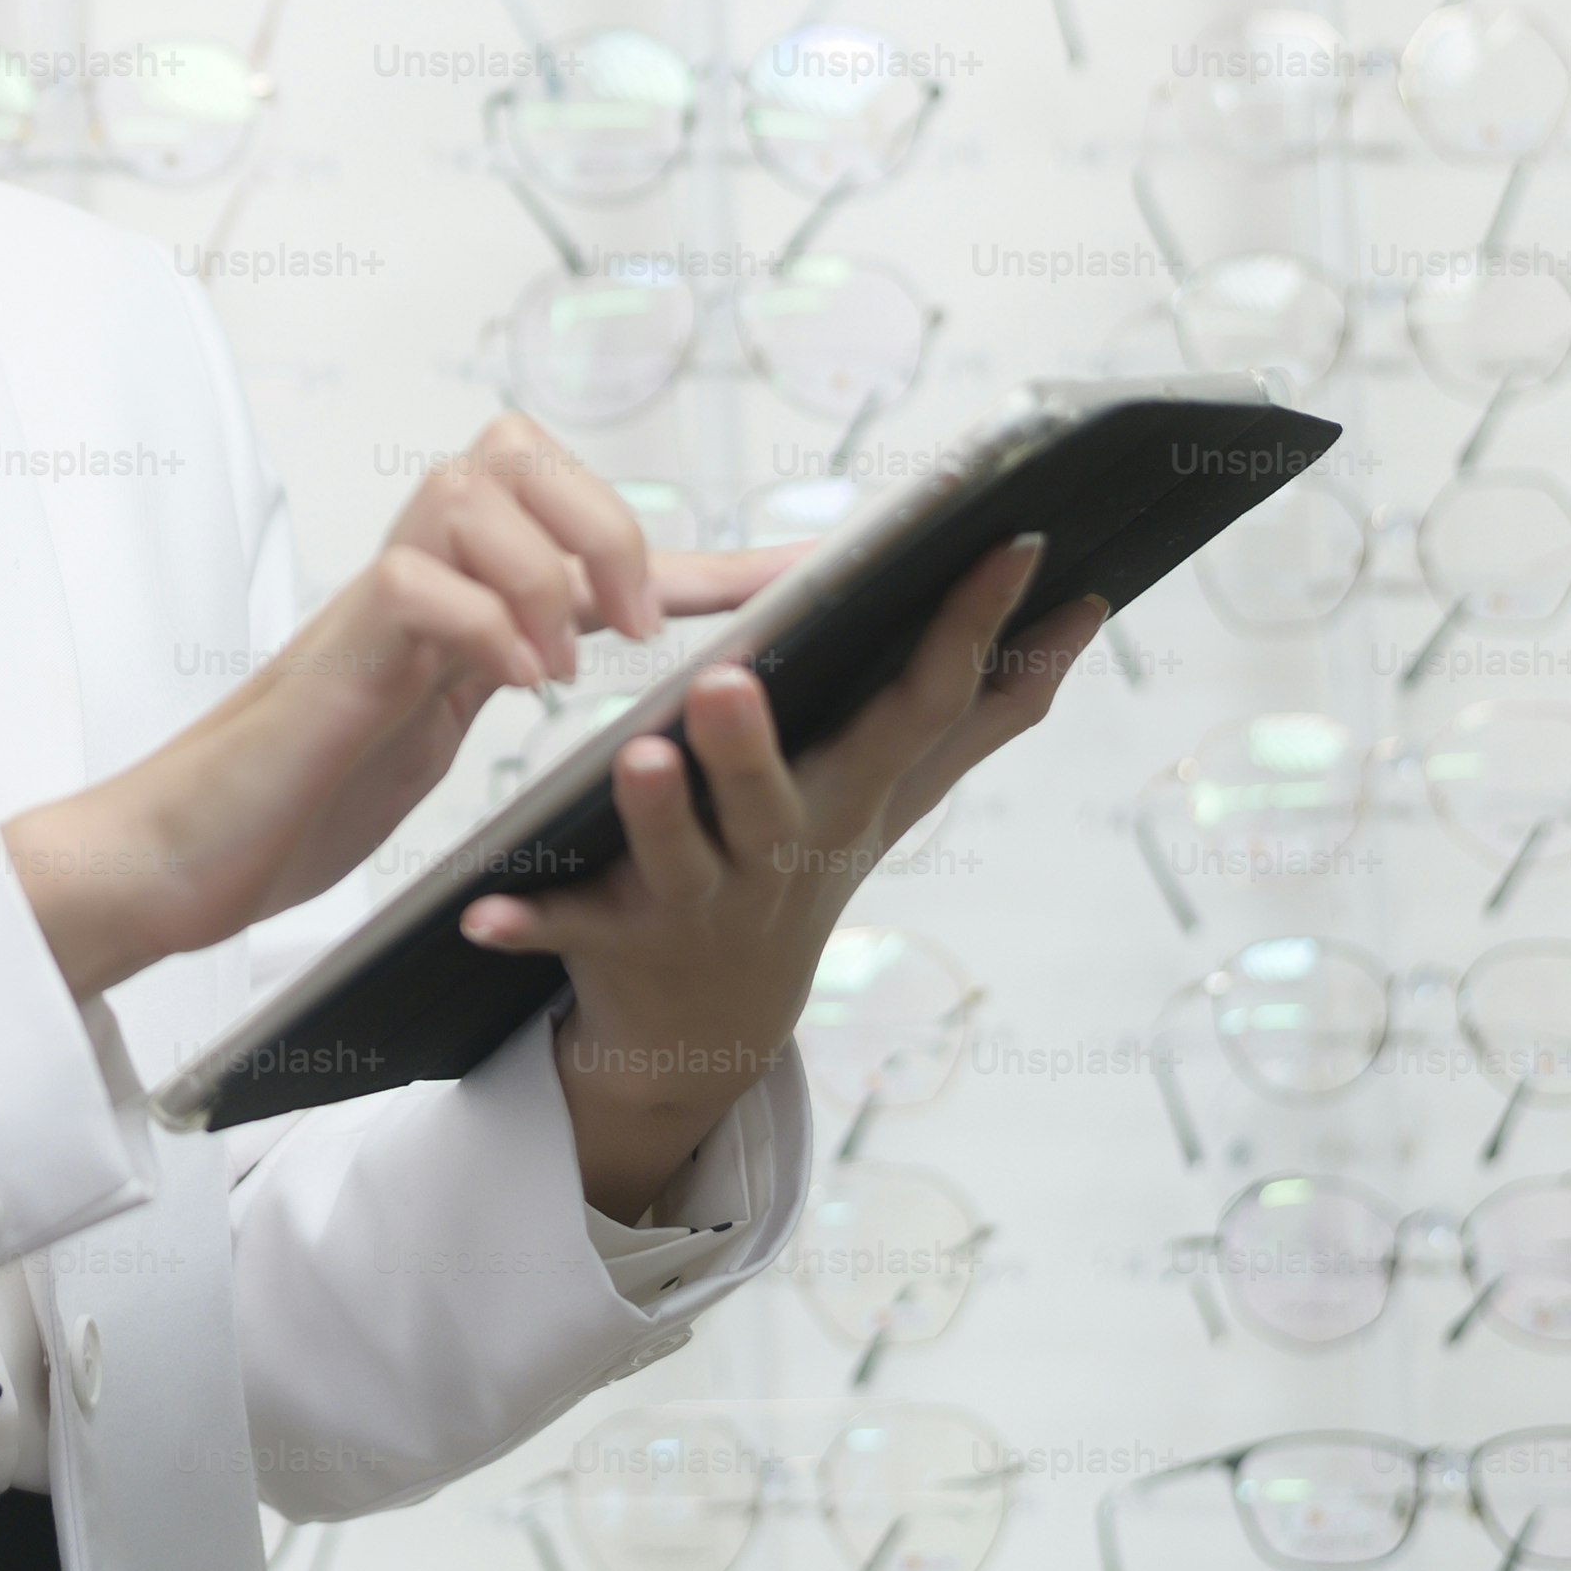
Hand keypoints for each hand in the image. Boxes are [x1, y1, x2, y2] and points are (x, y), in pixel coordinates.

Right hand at [1, 413, 782, 998]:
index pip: (581, 531)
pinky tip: (515, 685)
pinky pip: (417, 581)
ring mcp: (371, 605)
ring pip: (470, 488)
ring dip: (546, 564)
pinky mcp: (334, 652)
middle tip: (640, 626)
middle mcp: (416, 576)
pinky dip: (484, 623)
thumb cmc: (300, 794)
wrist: (179, 853)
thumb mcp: (436, 729)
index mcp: (455, 596)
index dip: (699, 552)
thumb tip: (587, 652)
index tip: (799, 582)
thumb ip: (500, 668)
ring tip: (575, 661)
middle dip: (604, 521)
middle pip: (514, 450)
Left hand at [457, 535, 1107, 1220]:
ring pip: (676, 858)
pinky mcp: (614, 942)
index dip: (969, 624)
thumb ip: (987, 706)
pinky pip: (565, 932)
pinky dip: (529, 922)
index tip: (1010, 541)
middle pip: (777, 797)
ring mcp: (698, 904)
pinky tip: (483, 910)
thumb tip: (1087, 610)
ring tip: (633, 757)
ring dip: (656, 814)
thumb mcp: (898, 793)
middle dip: (758, 744)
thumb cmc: (808, 863)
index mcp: (849, 796)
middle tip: (729, 677)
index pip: (918, 705)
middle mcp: (781, 852)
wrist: (712, 1029)